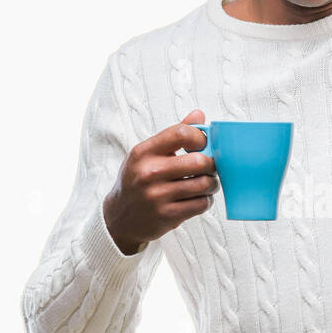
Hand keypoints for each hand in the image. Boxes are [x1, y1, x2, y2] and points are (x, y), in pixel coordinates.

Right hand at [103, 109, 218, 251]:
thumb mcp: (147, 154)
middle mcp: (149, 173)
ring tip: (205, 184)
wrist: (119, 218)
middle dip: (211, 164)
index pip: (181, 133)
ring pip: (205, 184)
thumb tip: (199, 115)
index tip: (202, 145)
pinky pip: (202, 203)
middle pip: (199, 161)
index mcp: (144, 152)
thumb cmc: (137, 180)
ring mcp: (157, 196)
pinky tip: (198, 198)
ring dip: (211, 184)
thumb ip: (173, 135)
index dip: (200, 138)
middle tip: (208, 168)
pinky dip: (206, 200)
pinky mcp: (167, 216)